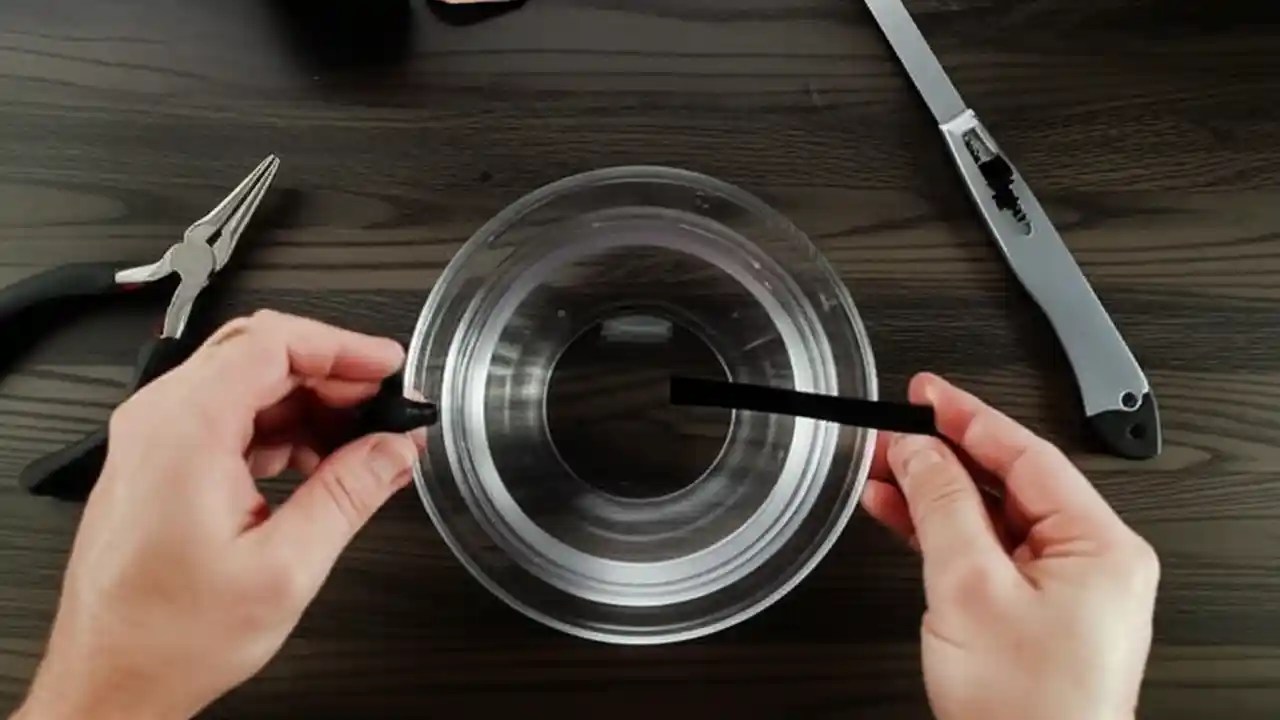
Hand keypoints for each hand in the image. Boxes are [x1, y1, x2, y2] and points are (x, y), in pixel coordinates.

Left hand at [15, 311, 425, 719]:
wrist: (110, 682)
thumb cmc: (170, 638)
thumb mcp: (285, 568)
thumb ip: (348, 495)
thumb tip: (394, 450)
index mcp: (186, 430)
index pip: (272, 342)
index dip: (342, 346)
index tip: (387, 367)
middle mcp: (159, 422)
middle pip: (259, 353)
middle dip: (332, 372)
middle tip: (384, 405)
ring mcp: (153, 439)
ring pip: (245, 383)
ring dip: (309, 402)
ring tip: (361, 443)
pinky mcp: (158, 462)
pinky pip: (227, 416)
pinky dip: (280, 427)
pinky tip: (318, 462)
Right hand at [861, 373, 1158, 719]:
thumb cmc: (1026, 711)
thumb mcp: (970, 589)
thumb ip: (943, 506)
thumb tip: (920, 450)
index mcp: (1102, 546)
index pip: (1028, 455)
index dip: (968, 417)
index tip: (925, 393)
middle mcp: (1094, 563)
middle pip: (1010, 484)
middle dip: (943, 457)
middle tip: (891, 433)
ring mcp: (1068, 590)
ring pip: (995, 518)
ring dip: (936, 495)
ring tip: (880, 473)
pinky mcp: (1039, 614)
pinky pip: (992, 554)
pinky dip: (946, 535)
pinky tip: (903, 517)